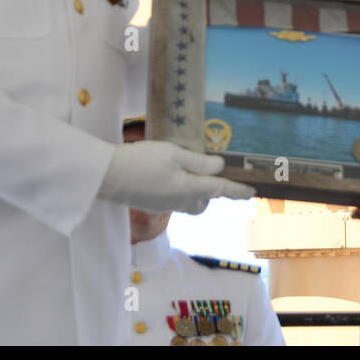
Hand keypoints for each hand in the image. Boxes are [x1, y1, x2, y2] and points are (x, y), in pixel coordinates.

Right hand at [99, 140, 254, 213]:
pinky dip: (181, 193)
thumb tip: (219, 167)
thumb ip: (197, 162)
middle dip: (212, 192)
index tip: (252, 193)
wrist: (107, 176)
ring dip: (196, 194)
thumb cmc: (140, 159)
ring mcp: (165, 206)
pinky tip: (170, 177)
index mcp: (188, 188)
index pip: (220, 190)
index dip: (238, 191)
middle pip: (204, 202)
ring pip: (190, 204)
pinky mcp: (153, 205)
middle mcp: (179, 201)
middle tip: (210, 173)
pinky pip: (176, 203)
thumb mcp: (172, 153)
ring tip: (190, 173)